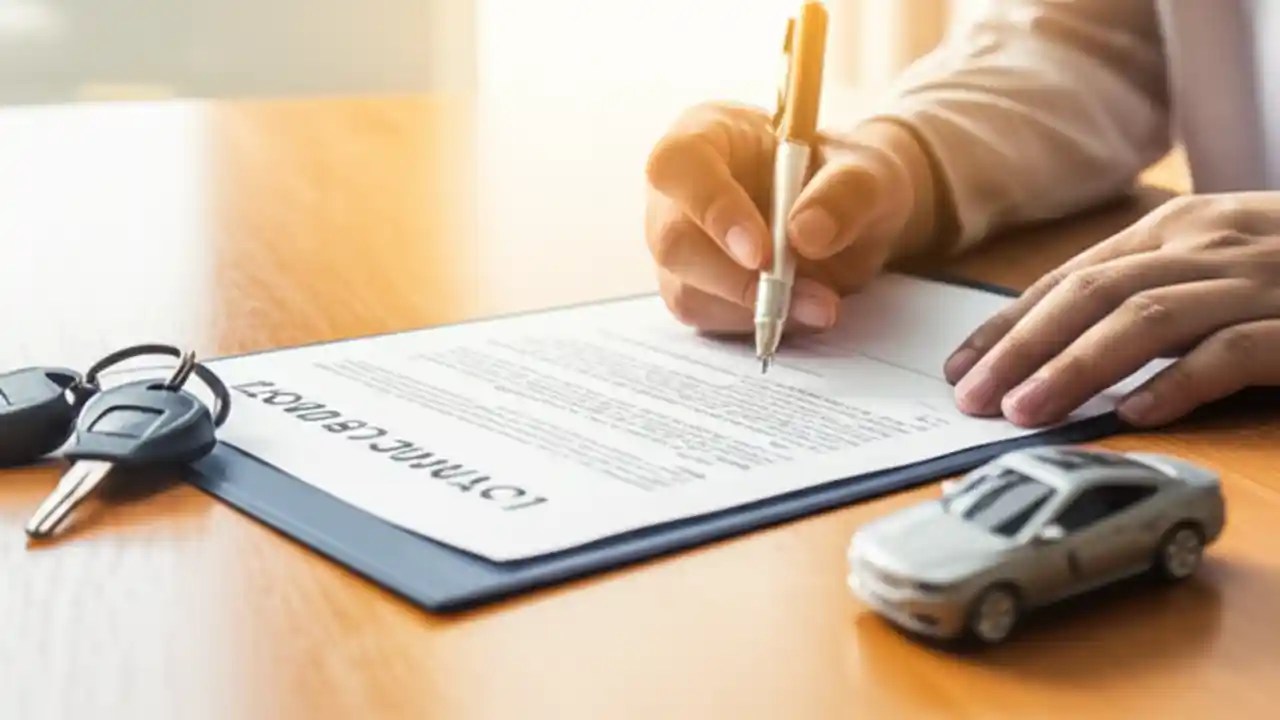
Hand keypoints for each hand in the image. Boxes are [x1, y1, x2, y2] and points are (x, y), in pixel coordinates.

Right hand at [644, 103, 932, 333]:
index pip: (679, 165)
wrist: (848, 216)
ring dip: (755, 308)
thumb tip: (806, 235)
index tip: (761, 253)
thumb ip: (846, 192)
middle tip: (805, 296)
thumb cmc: (845, 177)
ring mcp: (680, 245)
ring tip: (820, 304)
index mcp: (706, 135)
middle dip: (736, 279)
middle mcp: (678, 192)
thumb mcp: (868, 171)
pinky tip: (798, 309)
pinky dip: (756, 323)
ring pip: (687, 290)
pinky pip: (708, 318)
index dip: (712, 209)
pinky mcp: (693, 289)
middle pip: (673, 241)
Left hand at [945, 192, 1279, 427]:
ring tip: (1027, 411)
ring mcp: (1257, 280)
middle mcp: (1207, 244)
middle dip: (1020, 349)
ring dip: (1076, 367)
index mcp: (1173, 229)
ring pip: (1145, 317)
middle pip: (1091, 294)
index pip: (1068, 279)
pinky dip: (1179, 382)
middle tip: (973, 399)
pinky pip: (1231, 351)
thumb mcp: (1206, 264)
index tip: (958, 369)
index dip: (1006, 326)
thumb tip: (1048, 349)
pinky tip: (1137, 414)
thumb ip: (1140, 292)